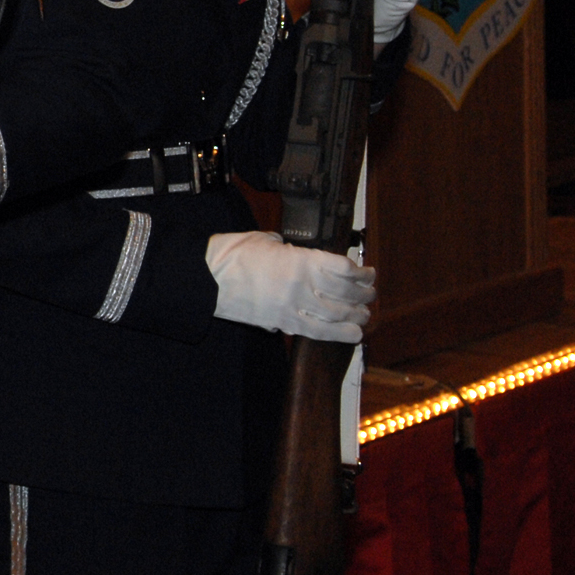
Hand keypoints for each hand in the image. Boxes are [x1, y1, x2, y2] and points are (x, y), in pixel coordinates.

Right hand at [206, 230, 373, 342]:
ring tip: (364, 315)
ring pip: (337, 315)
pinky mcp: (282, 322)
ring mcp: (293, 306)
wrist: (205, 277)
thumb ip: (287, 247)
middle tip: (370, 294)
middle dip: (364, 295)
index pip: (344, 268)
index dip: (361, 273)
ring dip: (356, 315)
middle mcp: (302, 284)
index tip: (367, 273)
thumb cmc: (229, 254)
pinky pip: (317, 332)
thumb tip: (296, 251)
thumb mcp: (264, 239)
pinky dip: (339, 334)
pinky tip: (352, 335)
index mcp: (299, 259)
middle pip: (346, 293)